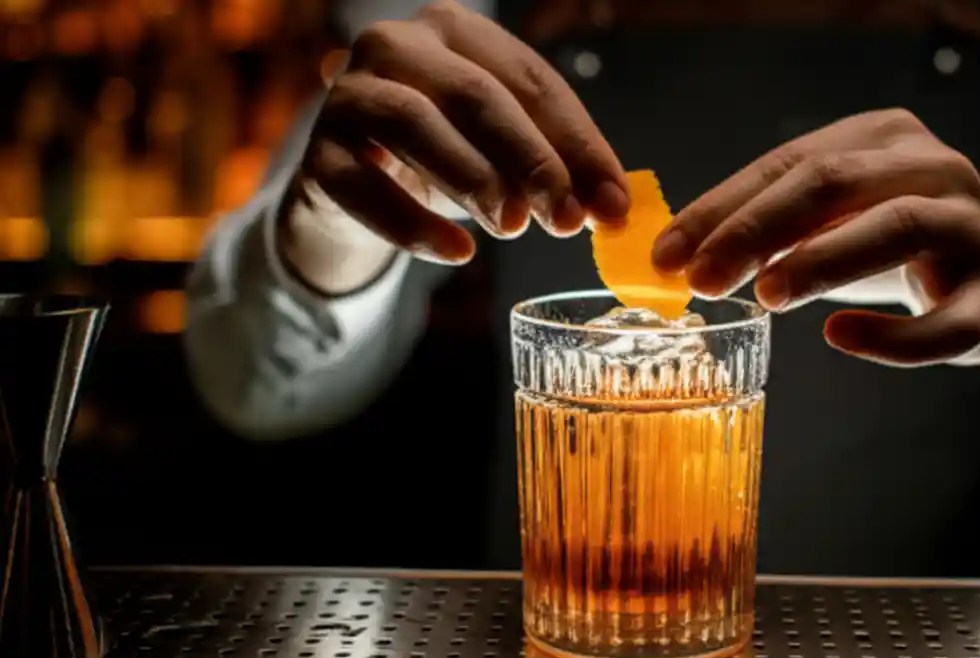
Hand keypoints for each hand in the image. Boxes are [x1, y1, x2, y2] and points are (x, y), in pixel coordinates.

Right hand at [280, 0, 629, 293]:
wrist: (353, 190)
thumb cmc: (442, 159)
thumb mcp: (502, 154)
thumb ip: (555, 170)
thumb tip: (611, 208)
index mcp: (455, 31)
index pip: (530, 79)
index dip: (578, 143)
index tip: (613, 203)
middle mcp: (396, 45)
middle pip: (474, 95)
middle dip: (529, 159)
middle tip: (565, 219)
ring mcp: (348, 95)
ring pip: (414, 124)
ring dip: (473, 179)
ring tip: (516, 229)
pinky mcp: (316, 154)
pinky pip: (363, 186)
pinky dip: (412, 224)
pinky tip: (457, 254)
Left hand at [651, 108, 979, 376]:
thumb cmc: (895, 241)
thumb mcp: (836, 217)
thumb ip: (771, 227)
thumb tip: (681, 256)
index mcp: (884, 137)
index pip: (789, 163)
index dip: (723, 208)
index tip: (669, 252)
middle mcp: (934, 167)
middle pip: (836, 183)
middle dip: (758, 230)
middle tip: (703, 277)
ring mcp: (972, 227)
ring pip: (897, 230)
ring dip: (822, 262)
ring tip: (766, 294)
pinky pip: (944, 323)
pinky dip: (890, 336)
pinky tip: (841, 339)